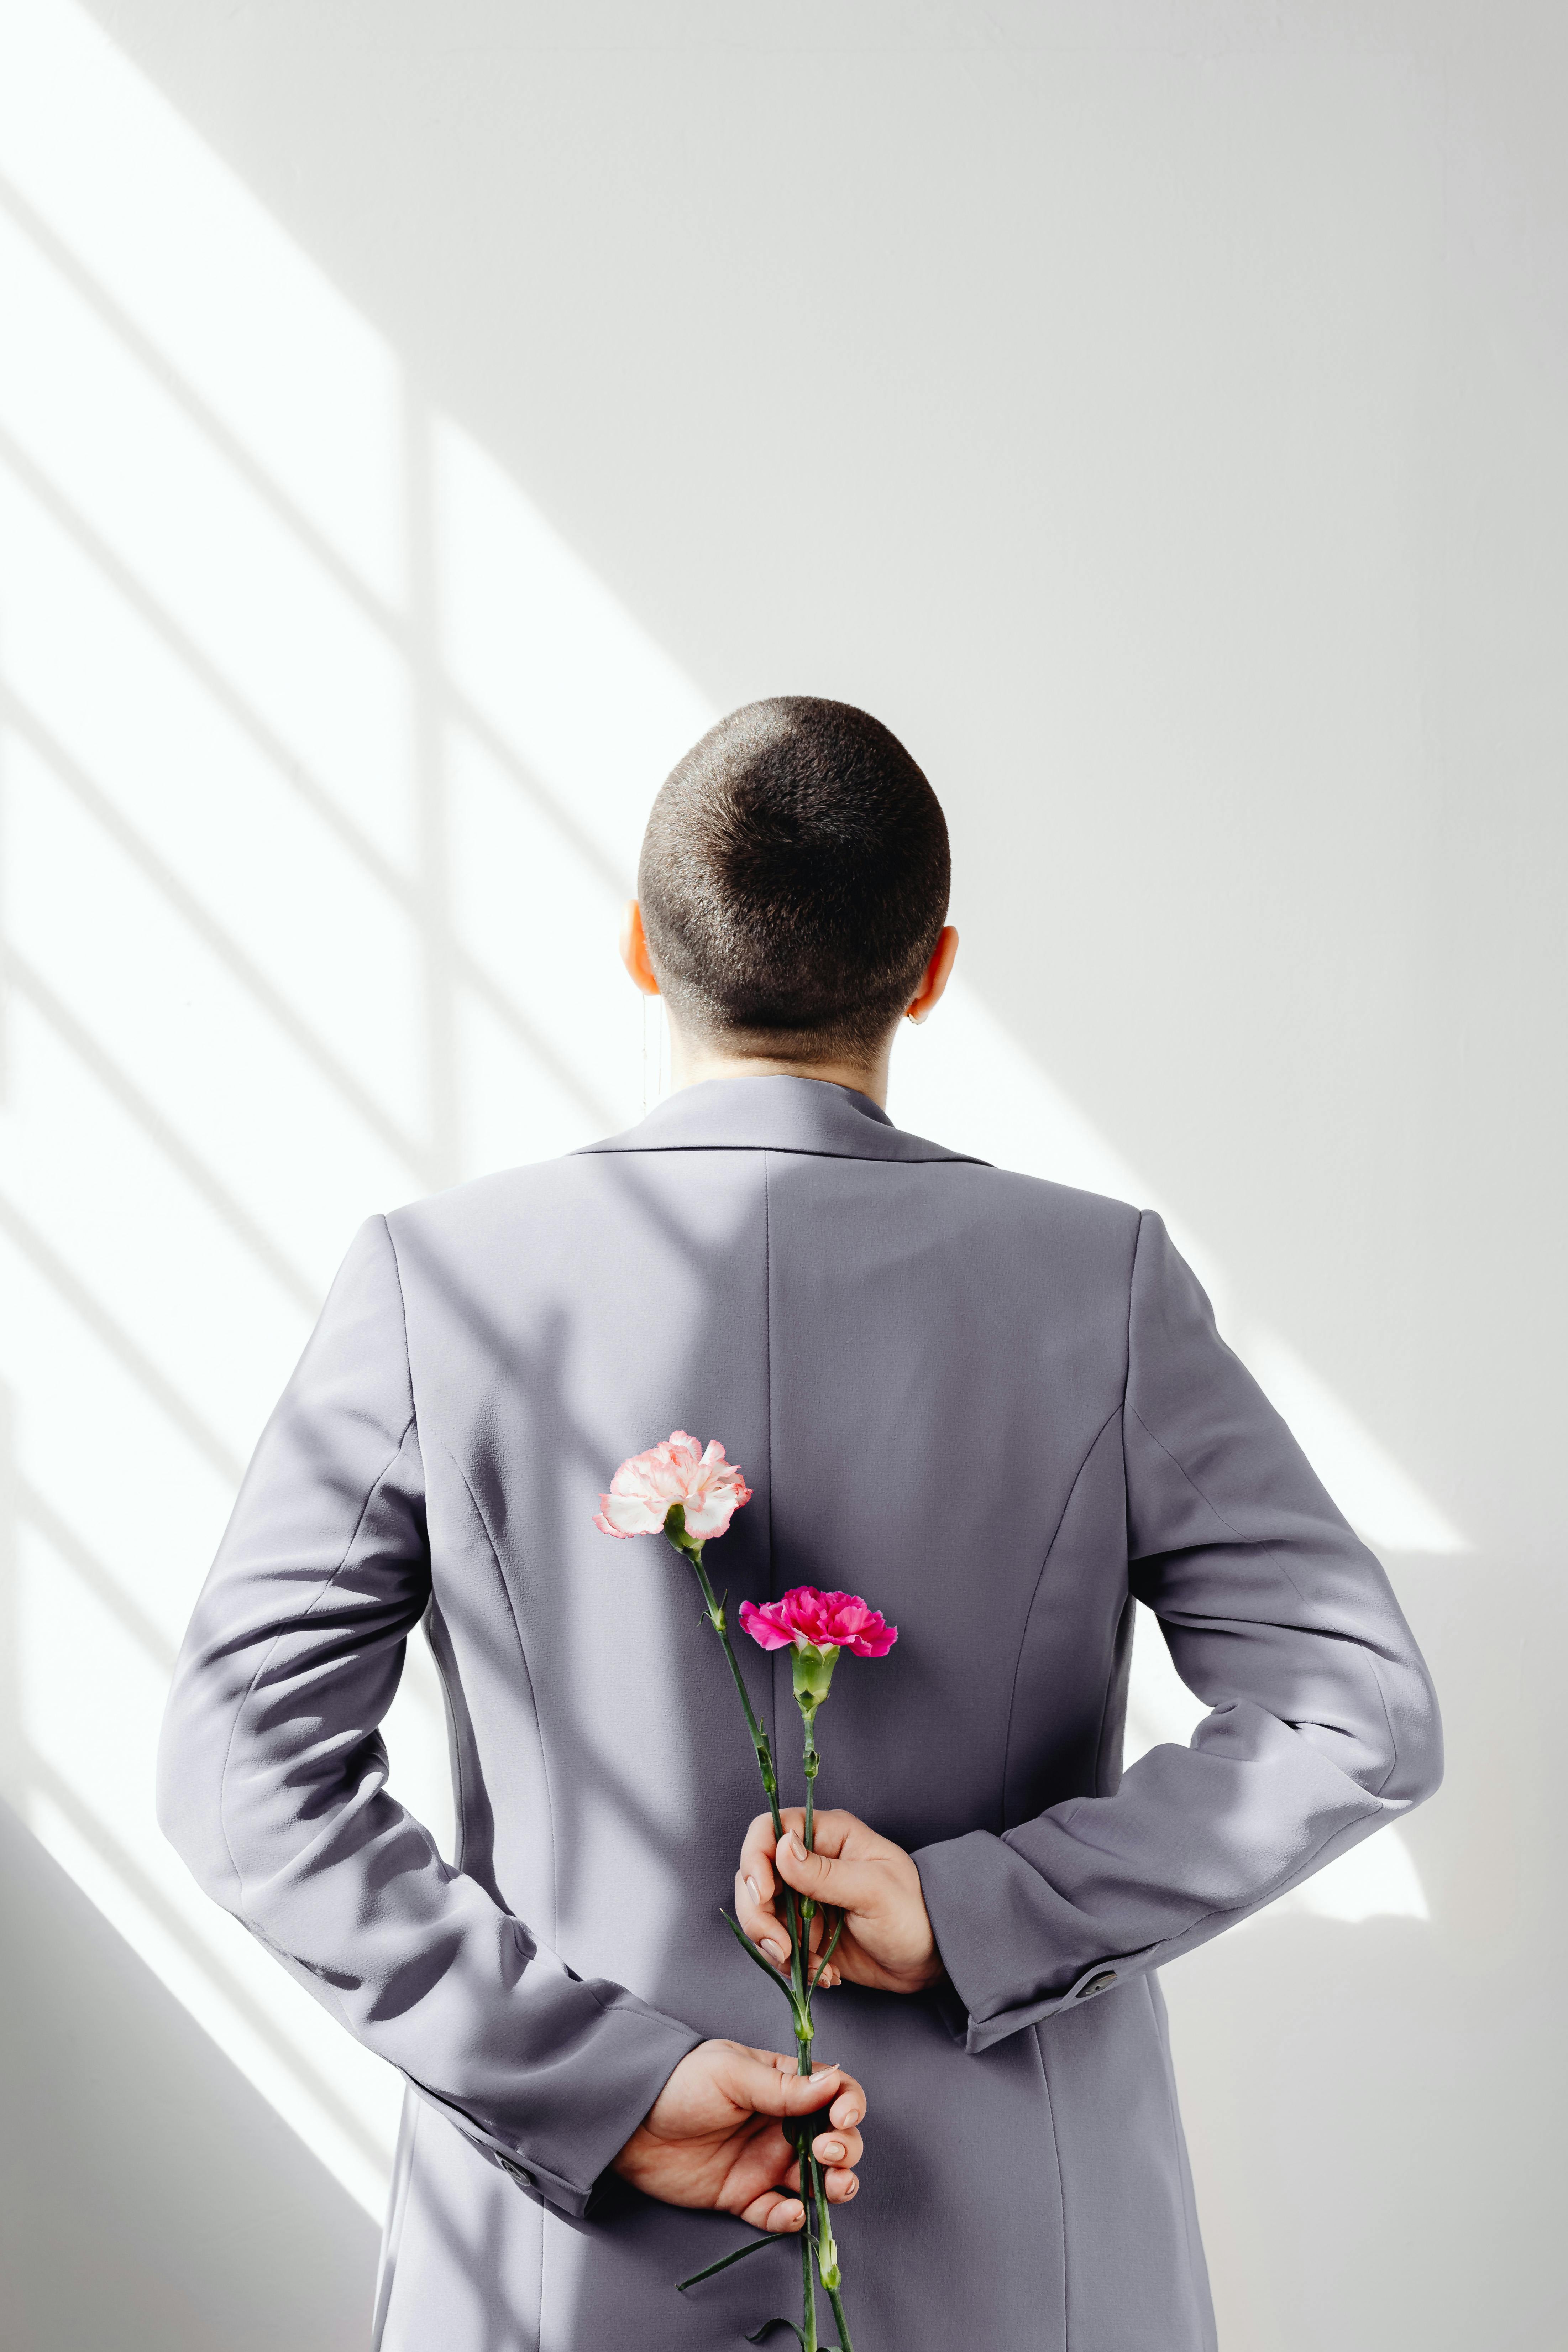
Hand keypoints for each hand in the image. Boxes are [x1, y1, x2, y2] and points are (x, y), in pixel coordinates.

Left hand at [610, 2040, 865, 2230]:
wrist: (630, 2123)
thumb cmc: (679, 2083)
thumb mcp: (732, 2072)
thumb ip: (782, 2086)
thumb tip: (833, 2084)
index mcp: (783, 2085)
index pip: (834, 2092)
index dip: (848, 2104)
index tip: (841, 2117)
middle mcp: (782, 2125)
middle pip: (836, 2139)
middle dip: (846, 2148)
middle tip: (828, 2150)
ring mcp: (765, 2163)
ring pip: (818, 2181)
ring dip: (835, 2186)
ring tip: (831, 2186)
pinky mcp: (744, 2196)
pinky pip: (778, 2213)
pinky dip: (791, 2218)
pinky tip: (791, 2211)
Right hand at [735, 1808, 944, 1996]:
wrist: (930, 1959)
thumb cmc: (913, 1913)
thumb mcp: (873, 1890)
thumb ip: (825, 1873)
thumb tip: (781, 1848)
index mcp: (827, 1835)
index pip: (770, 1830)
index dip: (756, 1858)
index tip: (763, 1894)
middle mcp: (809, 1862)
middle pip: (754, 1876)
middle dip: (759, 1915)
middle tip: (781, 1948)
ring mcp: (803, 1899)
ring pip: (760, 1914)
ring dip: (775, 1946)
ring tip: (812, 1966)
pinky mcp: (804, 1932)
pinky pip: (777, 1945)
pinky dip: (793, 1964)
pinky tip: (826, 1973)